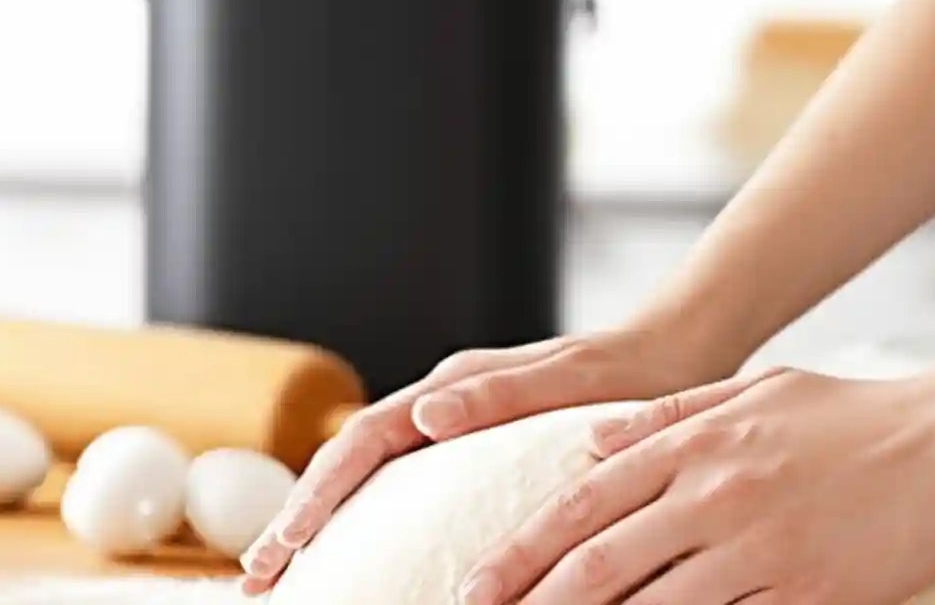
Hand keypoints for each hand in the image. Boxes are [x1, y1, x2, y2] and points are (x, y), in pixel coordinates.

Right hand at [241, 322, 737, 595]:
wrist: (670, 355)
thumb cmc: (621, 371)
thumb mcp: (565, 379)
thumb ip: (496, 394)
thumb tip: (421, 412)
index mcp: (454, 387)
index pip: (363, 441)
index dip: (317, 494)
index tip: (283, 546)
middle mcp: (445, 404)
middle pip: (352, 463)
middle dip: (303, 518)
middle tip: (265, 579)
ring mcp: (459, 427)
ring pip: (374, 476)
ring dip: (331, 521)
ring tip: (298, 573)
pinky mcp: (480, 449)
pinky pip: (411, 485)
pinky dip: (376, 518)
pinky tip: (371, 554)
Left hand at [459, 368, 934, 604]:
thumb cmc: (850, 412)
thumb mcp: (752, 391)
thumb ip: (665, 415)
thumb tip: (587, 440)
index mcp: (695, 443)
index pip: (584, 501)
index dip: (523, 547)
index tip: (476, 582)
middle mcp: (715, 493)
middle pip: (601, 558)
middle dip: (533, 598)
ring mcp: (762, 546)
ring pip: (654, 604)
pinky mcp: (810, 591)